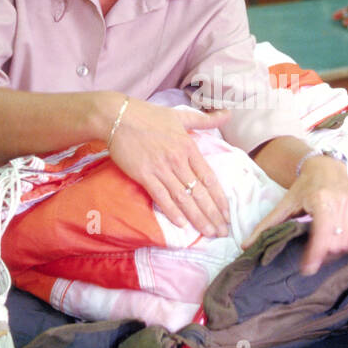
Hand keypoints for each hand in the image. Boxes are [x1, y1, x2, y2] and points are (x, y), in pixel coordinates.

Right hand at [106, 98, 233, 239]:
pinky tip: (182, 224)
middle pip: (200, 192)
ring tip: (208, 232)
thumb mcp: (181, 116)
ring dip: (197, 217)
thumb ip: (206, 120)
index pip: (210, 178)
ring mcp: (161, 168)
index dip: (220, 199)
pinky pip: (161, 196)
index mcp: (189, 147)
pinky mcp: (144, 174)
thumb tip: (229, 114)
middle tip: (223, 232)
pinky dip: (172, 211)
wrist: (118, 116)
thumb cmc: (149, 115)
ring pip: (183, 198)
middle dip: (213, 214)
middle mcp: (178, 160)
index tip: (227, 215)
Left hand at [243, 155, 347, 274]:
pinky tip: (339, 239)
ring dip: (338, 250)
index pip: (322, 235)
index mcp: (321, 200)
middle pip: (337, 243)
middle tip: (314, 254)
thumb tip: (245, 246)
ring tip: (326, 246)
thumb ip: (266, 225)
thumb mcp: (284, 204)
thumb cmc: (304, 187)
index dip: (315, 255)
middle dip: (325, 253)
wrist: (326, 166)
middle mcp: (341, 201)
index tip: (307, 269)